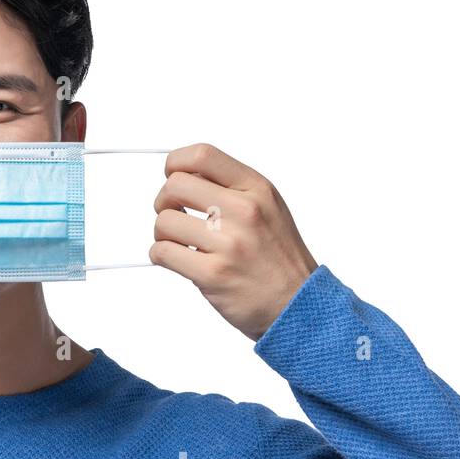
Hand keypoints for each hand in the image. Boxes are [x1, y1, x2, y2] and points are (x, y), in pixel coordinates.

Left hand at [149, 143, 317, 340]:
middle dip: (164, 200)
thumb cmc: (277, 257)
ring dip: (162, 233)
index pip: (202, 155)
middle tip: (173, 214)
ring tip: (179, 242)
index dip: (176, 163)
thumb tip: (184, 174)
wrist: (298, 303)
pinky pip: (162, 252)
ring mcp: (228, 243)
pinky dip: (161, 255)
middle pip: (174, 185)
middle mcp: (244, 211)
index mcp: (256, 189)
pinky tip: (177, 259)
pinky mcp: (213, 274)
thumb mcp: (267, 207)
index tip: (172, 176)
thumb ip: (231, 187)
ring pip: (164, 221)